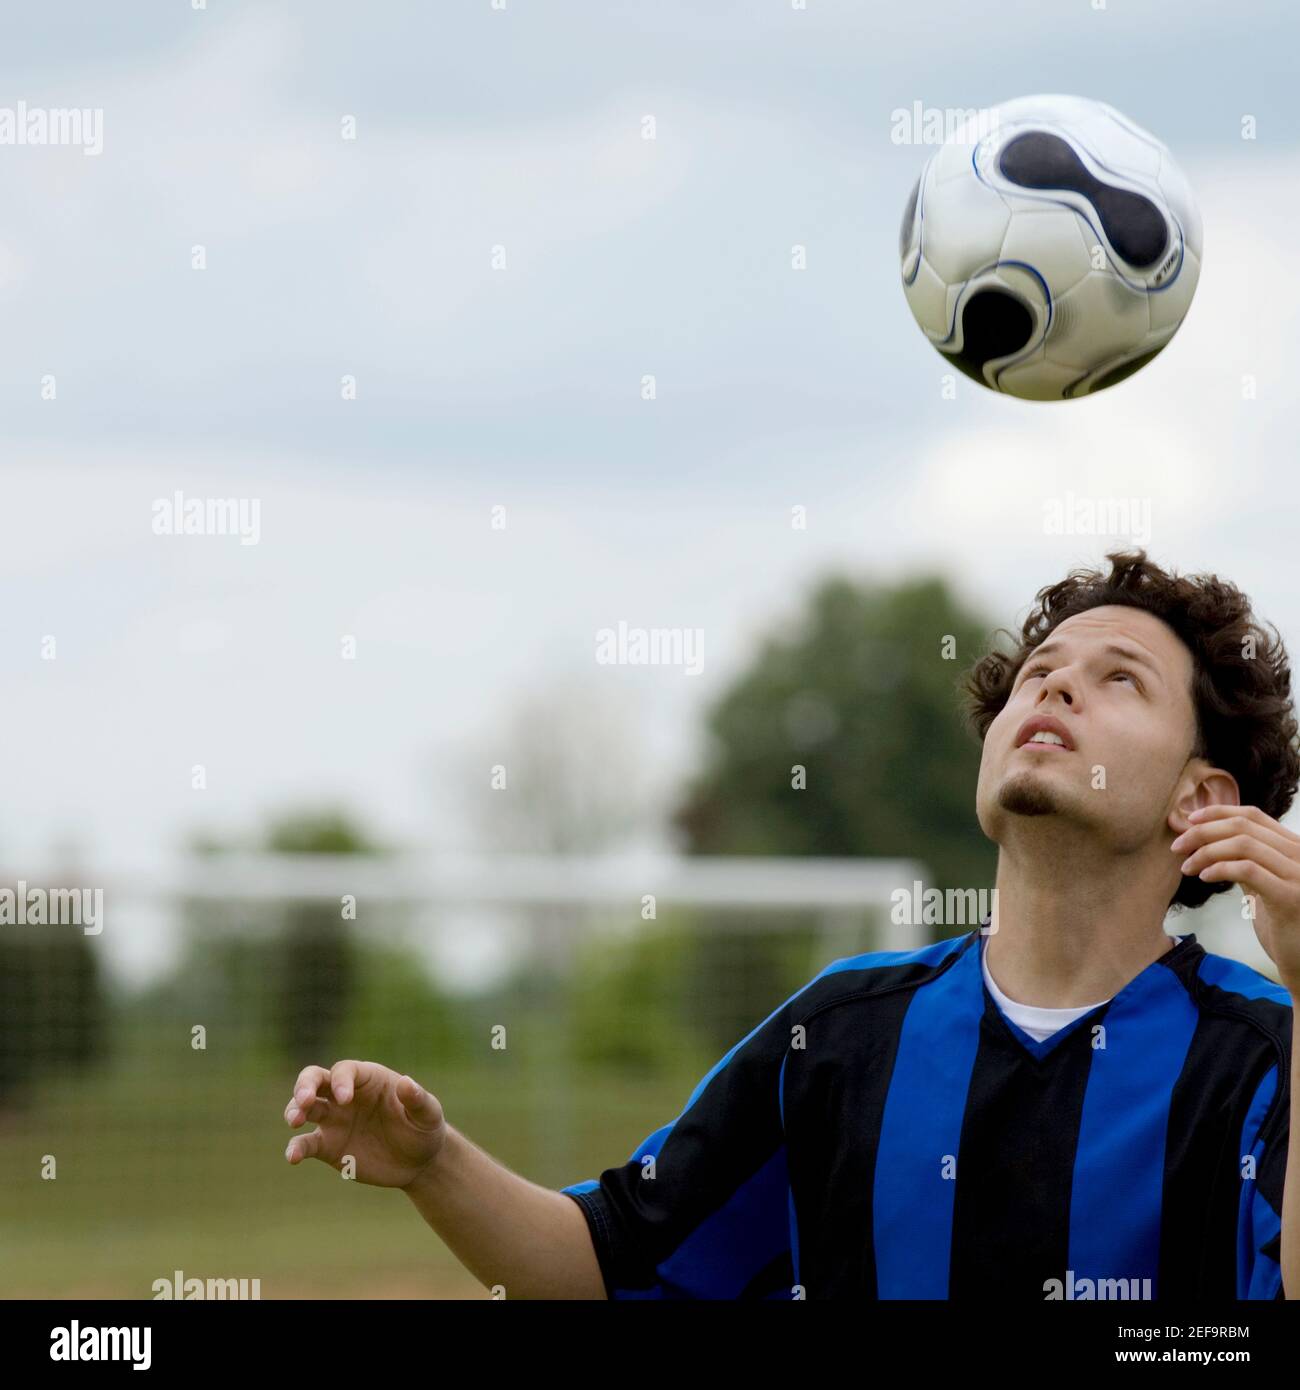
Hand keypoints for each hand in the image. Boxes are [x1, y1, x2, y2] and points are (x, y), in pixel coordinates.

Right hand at [283, 1059, 447, 1188]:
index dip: (341, 1081)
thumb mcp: (428, 1114)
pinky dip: (296, 1148)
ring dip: (294, 1110)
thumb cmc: (424, 1129)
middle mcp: (346, 1096)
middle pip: (315, 1079)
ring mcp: (335, 1120)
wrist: (419, 1162)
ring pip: (304, 1108)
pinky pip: (307, 1144)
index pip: (345, 1070)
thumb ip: (418, 1099)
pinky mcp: (329, 1147)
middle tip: (304, 1101)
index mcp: (369, 1079)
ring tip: (295, 1122)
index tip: (345, 1100)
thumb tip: (406, 1083)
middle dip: (304, 1086)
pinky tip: (292, 1156)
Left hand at [1172, 805, 1299, 991]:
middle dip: (1203, 832)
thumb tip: (1211, 843)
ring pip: (1243, 844)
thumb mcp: (1264, 886)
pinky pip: (1248, 870)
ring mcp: (1298, 874)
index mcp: (1294, 848)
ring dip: (1206, 851)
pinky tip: (1204, 876)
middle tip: (1177, 846)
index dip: (1217, 812)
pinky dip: (1219, 868)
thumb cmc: (1283, 926)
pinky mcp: (1290, 897)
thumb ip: (1248, 862)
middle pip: (1243, 826)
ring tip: (1187, 866)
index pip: (1252, 815)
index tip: (1189, 820)